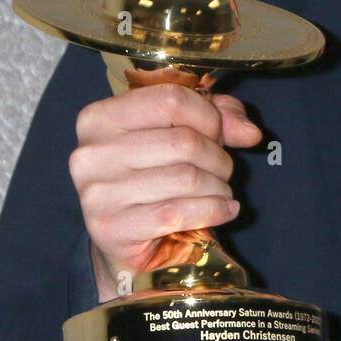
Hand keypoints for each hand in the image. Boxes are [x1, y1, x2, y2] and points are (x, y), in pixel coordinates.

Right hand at [68, 84, 262, 302]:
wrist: (123, 242)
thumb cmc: (152, 178)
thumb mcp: (181, 133)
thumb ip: (217, 118)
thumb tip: (249, 132)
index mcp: (100, 117)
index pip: (171, 99)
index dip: (208, 117)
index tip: (217, 134)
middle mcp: (91, 152)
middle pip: (184, 141)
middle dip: (218, 157)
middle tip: (222, 169)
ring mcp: (97, 191)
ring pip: (187, 177)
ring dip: (218, 186)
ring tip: (220, 191)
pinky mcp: (111, 228)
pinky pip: (179, 212)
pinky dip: (213, 210)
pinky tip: (224, 210)